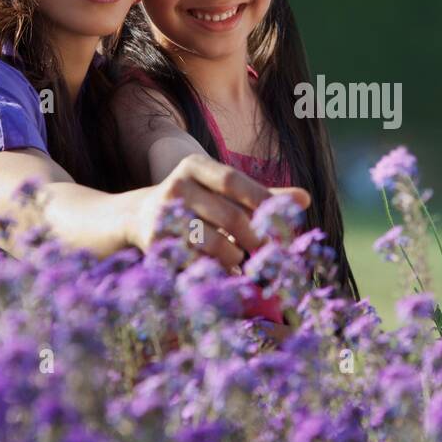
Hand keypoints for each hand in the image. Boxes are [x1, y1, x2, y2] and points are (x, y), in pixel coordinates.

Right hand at [125, 155, 309, 269]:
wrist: (136, 218)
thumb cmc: (196, 204)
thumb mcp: (222, 193)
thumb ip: (261, 197)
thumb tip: (304, 199)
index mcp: (194, 166)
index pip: (234, 180)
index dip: (262, 201)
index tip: (284, 223)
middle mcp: (176, 186)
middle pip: (229, 216)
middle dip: (256, 239)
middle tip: (271, 254)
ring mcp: (162, 216)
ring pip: (214, 243)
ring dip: (236, 258)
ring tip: (242, 263)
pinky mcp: (155, 245)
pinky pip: (196, 263)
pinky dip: (216, 272)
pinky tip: (224, 275)